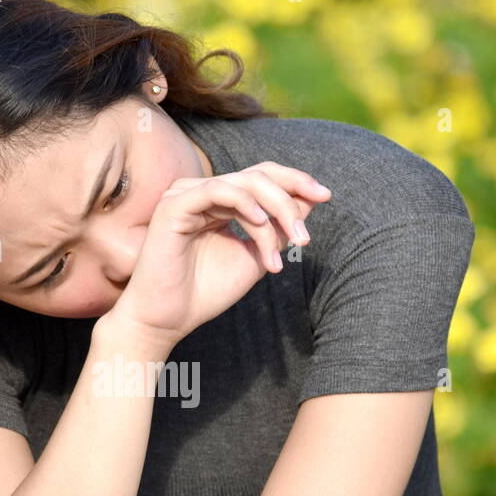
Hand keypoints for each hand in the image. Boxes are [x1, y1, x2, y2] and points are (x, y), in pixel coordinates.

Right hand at [106, 161, 330, 345]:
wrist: (168, 320)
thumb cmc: (205, 292)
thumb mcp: (254, 257)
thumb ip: (277, 229)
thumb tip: (310, 200)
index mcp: (219, 201)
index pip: (262, 177)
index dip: (295, 182)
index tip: (326, 196)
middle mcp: (202, 192)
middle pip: (258, 175)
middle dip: (291, 199)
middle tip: (305, 236)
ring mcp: (185, 195)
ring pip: (244, 183)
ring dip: (275, 211)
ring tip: (289, 244)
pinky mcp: (173, 205)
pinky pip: (217, 190)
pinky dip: (245, 204)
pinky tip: (262, 225)